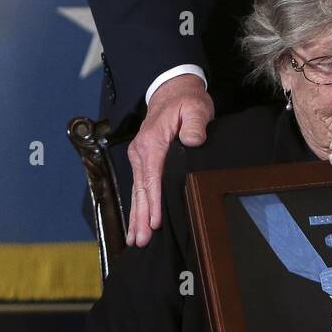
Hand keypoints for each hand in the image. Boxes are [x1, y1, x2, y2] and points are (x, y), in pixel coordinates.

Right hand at [126, 73, 213, 246]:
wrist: (172, 90)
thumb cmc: (186, 101)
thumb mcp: (195, 107)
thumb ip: (194, 123)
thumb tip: (192, 140)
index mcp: (152, 143)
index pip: (153, 177)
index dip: (154, 202)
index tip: (155, 223)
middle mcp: (141, 152)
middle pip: (141, 190)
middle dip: (141, 217)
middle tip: (142, 242)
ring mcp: (139, 157)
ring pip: (137, 191)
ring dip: (136, 216)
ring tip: (136, 240)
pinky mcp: (142, 160)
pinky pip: (139, 186)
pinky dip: (137, 206)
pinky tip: (137, 222)